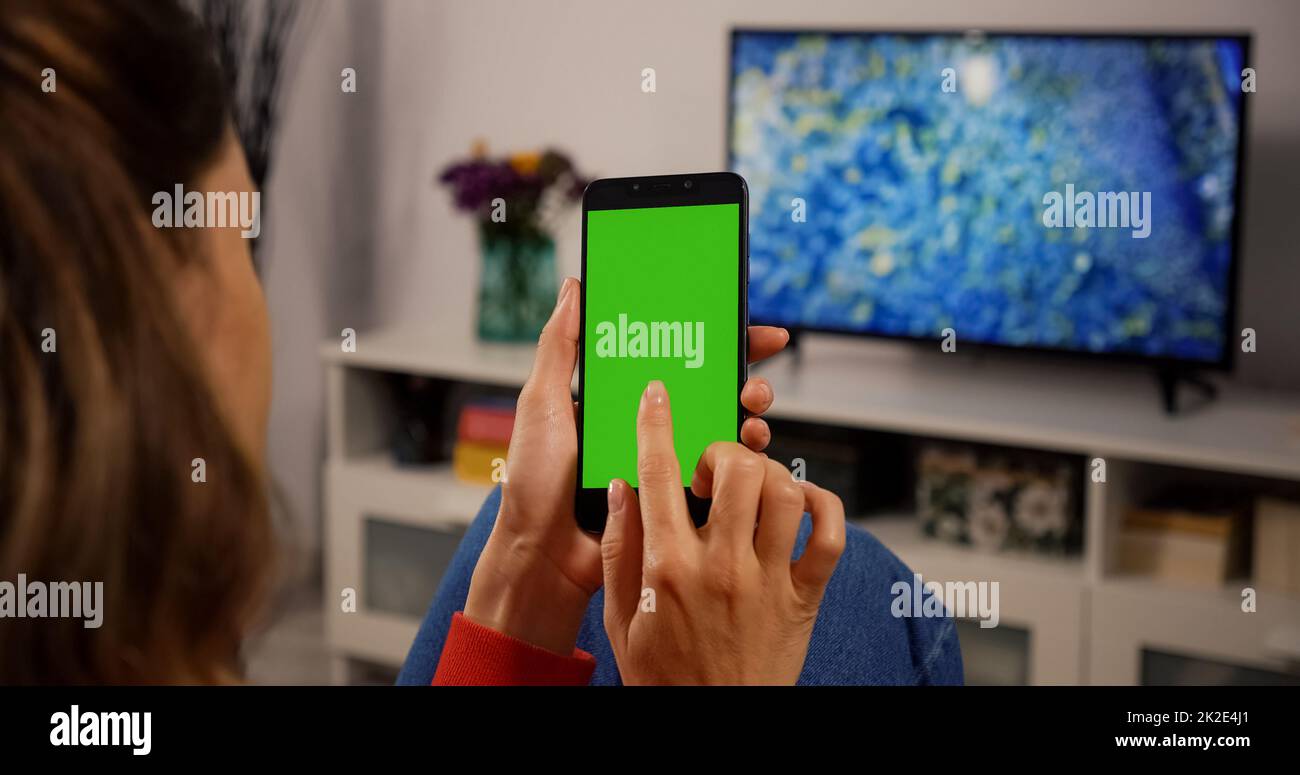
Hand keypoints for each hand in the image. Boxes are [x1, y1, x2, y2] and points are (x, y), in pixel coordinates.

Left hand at [464, 277, 790, 654]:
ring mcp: (665, 457)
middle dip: (743, 371)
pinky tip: (749, 446)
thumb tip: (574, 286)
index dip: (706, 332)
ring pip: (722, 423)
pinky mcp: (677, 493)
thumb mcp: (542, 402)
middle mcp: (646, 421)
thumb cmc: (535, 480)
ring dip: (748, 410)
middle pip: (708, 384)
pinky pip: (721, 469)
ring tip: (753, 407)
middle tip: (756, 374)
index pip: (671, 351)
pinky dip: (744, 454)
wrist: (544, 553)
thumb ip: (560, 347)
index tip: (740, 315)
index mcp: (617, 395)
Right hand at [600, 380, 845, 683]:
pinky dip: (823, 506)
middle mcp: (721, 568)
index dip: (656, 424)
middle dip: (723, 451)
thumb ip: (619, 549)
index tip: (658, 395)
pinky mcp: (804, 598)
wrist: (713, 728)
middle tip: (712, 471)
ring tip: (752, 488)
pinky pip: (830, 536)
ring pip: (785, 492)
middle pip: (736, 470)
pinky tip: (799, 505)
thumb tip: (623, 488)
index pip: (660, 476)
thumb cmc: (664, 678)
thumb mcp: (620, 619)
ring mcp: (768, 582)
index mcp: (668, 569)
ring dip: (769, 474)